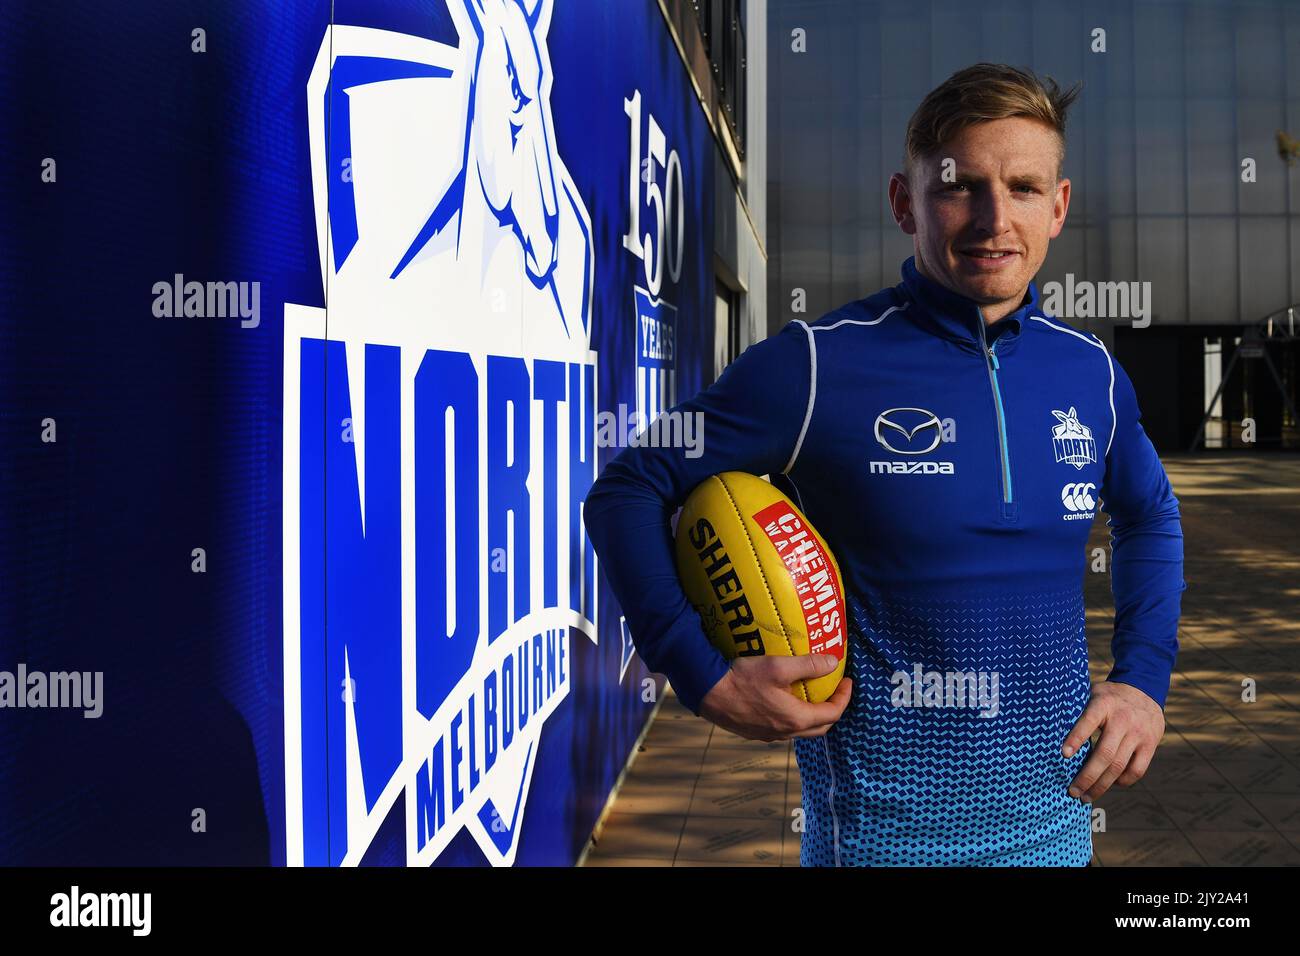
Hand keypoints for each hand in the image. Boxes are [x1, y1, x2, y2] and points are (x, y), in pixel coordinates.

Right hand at [698, 654, 851, 741]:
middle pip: (820, 728)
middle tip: (834, 691)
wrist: (707, 691)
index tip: (847, 681)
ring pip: (801, 730)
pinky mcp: (755, 733)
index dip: (844, 697)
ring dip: (812, 716)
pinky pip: (783, 729)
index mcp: (795, 718)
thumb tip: (833, 662)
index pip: (832, 713)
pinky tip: (785, 701)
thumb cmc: (742, 678)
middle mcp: (784, 732)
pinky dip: (793, 717)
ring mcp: (769, 735)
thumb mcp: (777, 666)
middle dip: (832, 710)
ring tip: (811, 695)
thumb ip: (808, 664)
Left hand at [1062, 680, 1164, 801]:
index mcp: (1103, 704)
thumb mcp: (1091, 693)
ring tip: (1086, 796)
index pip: (1089, 721)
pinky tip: (1110, 785)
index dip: (1076, 738)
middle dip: (1087, 776)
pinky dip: (1122, 781)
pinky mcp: (1150, 744)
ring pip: (1119, 766)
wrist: (1144, 689)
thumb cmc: (1108, 697)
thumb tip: (1050, 732)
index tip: (1063, 754)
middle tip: (1072, 792)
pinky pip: (1137, 769)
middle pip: (1105, 753)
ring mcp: (1139, 733)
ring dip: (1102, 785)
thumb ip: (1078, 710)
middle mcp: (1122, 719)